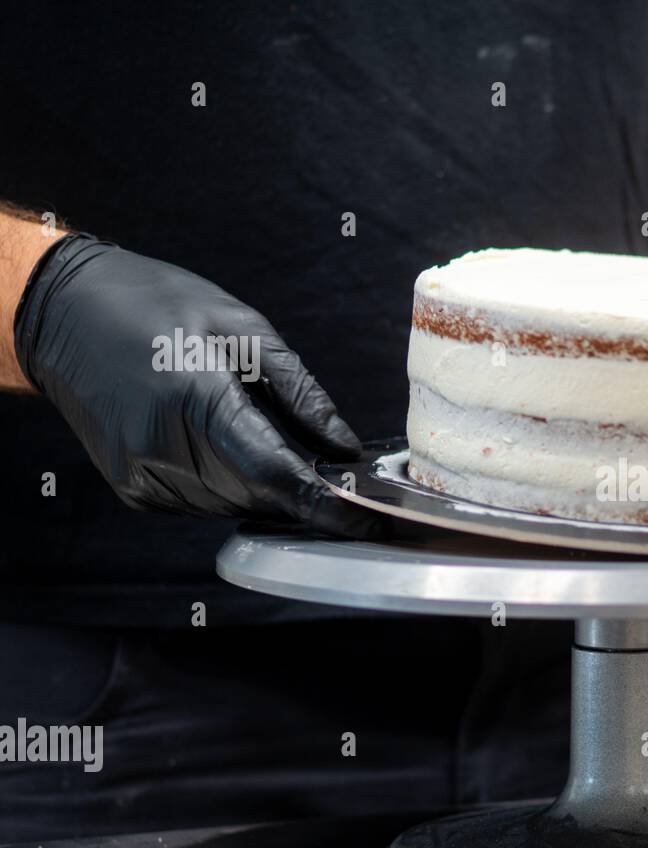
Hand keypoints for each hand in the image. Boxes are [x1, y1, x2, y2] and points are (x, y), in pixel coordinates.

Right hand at [14, 234, 379, 536]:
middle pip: (258, 496)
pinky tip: (227, 447)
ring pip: (233, 506)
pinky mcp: (133, 488)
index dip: (326, 506)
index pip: (274, 472)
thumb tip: (344, 448)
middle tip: (331, 472)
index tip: (367, 524)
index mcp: (193, 397)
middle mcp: (161, 445)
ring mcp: (141, 473)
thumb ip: (301, 394)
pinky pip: (203, 504)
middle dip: (301, 492)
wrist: (64, 313)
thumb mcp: (242, 329)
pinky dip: (231, 487)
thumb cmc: (157, 306)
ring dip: (266, 489)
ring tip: (265, 440)